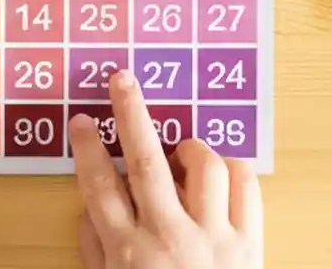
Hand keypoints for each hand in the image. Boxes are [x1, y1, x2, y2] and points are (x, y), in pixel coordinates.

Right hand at [70, 70, 262, 268]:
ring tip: (180, 149)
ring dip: (190, 146)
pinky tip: (219, 171)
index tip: (81, 122)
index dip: (88, 148)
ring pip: (204, 166)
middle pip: (146, 160)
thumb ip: (97, 251)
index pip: (99, 186)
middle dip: (130, 113)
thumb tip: (88, 208)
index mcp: (127, 253)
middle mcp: (168, 239)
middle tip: (121, 79)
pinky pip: (246, 187)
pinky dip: (233, 169)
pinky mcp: (249, 243)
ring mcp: (212, 239)